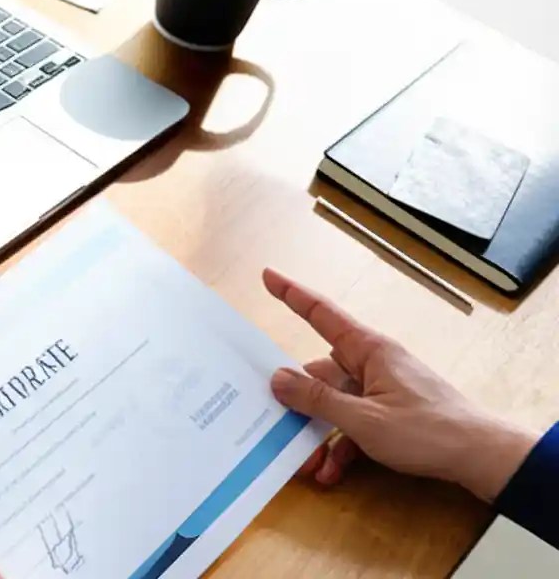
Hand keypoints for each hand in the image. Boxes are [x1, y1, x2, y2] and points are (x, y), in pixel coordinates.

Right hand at [263, 268, 539, 501]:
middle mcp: (371, 364)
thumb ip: (318, 400)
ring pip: (335, 405)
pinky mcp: (389, 414)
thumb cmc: (427, 429)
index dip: (292, 294)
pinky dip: (340, 446)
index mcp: (368, 350)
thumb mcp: (363, 419)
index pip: (322, 314)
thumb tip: (278, 379)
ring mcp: (380, 390)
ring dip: (318, 435)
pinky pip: (353, 424)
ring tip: (308, 465)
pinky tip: (331, 472)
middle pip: (320, 373)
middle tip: (271, 422)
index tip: (267, 275)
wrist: (480, 457)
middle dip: (299, 404)